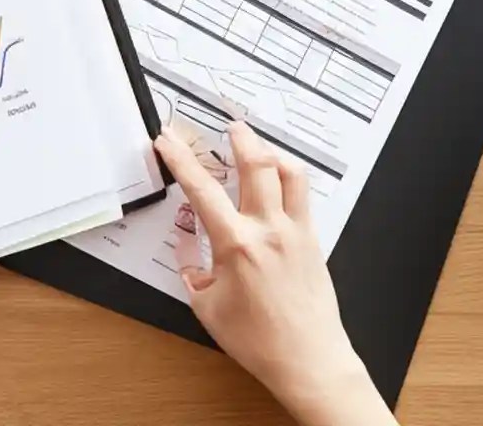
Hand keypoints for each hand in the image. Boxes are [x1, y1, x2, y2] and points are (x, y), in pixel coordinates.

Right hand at [154, 122, 395, 425]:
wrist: (308, 359)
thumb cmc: (259, 341)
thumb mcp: (207, 308)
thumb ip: (193, 272)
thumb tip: (189, 251)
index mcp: (238, 245)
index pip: (202, 190)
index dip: (181, 160)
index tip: (168, 141)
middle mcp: (270, 231)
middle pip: (256, 164)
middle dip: (239, 138)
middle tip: (228, 124)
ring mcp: (296, 232)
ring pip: (291, 172)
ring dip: (271, 151)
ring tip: (257, 145)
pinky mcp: (314, 240)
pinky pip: (302, 195)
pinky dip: (288, 177)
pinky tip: (279, 180)